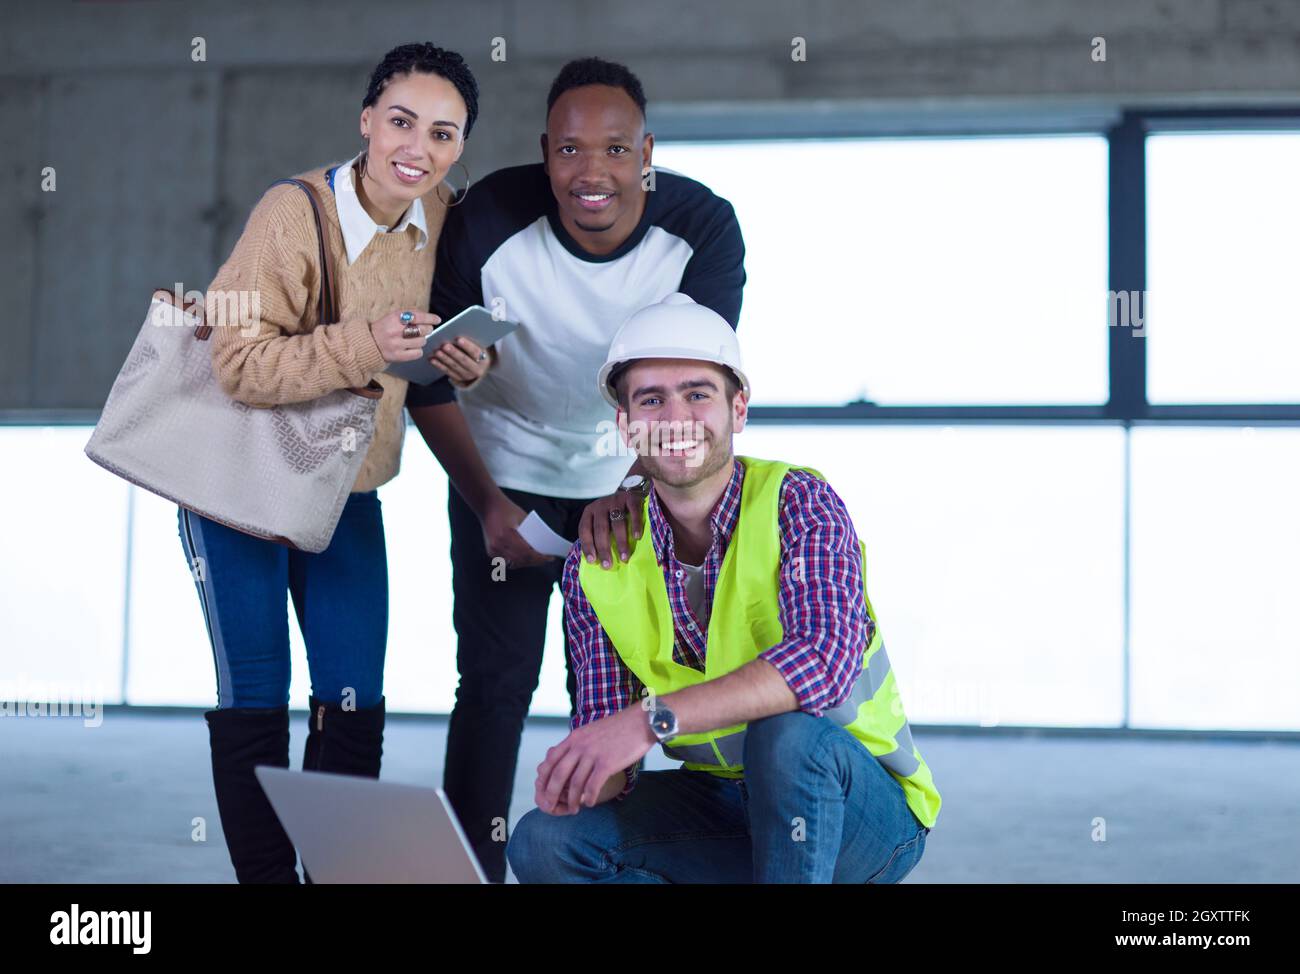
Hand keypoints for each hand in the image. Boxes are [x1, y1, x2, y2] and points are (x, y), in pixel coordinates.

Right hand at [369, 310, 440, 362]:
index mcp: (395, 317)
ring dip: (422, 340)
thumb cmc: (385, 328)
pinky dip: (418, 350)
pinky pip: (418, 353)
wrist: (368, 343)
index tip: (437, 320)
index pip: (418, 316)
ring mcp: (396, 344)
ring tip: (414, 339)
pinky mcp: (397, 356)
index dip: (430, 318)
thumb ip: (409, 314)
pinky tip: (412, 348)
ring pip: (422, 342)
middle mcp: (396, 330)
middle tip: (426, 330)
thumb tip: (428, 317)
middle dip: (428, 329)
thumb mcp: (393, 316)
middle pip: (423, 330)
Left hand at [429, 336, 492, 386]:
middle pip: (464, 360)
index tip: (459, 339)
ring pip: (454, 366)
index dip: (467, 345)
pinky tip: (432, 359)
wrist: (479, 366)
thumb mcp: (478, 346)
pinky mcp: (458, 378)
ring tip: (436, 351)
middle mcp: (477, 369)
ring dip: (444, 358)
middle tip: (444, 345)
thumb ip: (471, 340)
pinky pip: (447, 371)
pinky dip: (439, 365)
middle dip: (453, 352)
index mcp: (484, 359)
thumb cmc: (476, 350)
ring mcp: (467, 375)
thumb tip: (458, 330)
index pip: (476, 352)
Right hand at [480, 492, 553, 568]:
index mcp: (508, 534)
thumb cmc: (506, 509)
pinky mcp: (490, 552)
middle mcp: (499, 544)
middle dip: (535, 561)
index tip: (550, 558)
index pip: (527, 553)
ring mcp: (493, 549)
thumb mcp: (523, 518)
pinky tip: (524, 558)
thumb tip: (543, 546)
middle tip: (545, 559)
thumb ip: (531, 532)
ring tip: (536, 559)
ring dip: (526, 563)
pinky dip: (516, 561)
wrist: (487, 506)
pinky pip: (506, 561)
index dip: (540, 558)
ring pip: (514, 563)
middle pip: (522, 560)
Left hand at [534, 707, 654, 814]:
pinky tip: (590, 803)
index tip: (543, 790)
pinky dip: (589, 797)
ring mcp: (593, 754)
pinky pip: (593, 786)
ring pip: (576, 783)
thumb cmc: (619, 727)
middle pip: (559, 774)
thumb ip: (579, 743)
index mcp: (574, 737)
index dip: (544, 777)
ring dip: (573, 800)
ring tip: (574, 809)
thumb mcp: (592, 730)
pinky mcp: (607, 763)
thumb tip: (568, 759)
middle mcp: (580, 745)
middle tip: (550, 806)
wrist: (641, 721)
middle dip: (552, 793)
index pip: (551, 760)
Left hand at [578, 489, 644, 568]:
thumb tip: (596, 560)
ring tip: (624, 557)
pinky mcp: (631, 498)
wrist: (630, 488)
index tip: (593, 561)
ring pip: (617, 523)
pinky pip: (633, 513)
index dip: (587, 546)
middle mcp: (600, 505)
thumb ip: (597, 533)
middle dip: (604, 548)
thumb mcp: (601, 519)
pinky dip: (635, 525)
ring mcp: (616, 500)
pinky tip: (637, 537)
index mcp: (589, 511)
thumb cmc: (613, 511)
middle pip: (600, 528)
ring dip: (621, 542)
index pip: (585, 530)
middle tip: (608, 565)